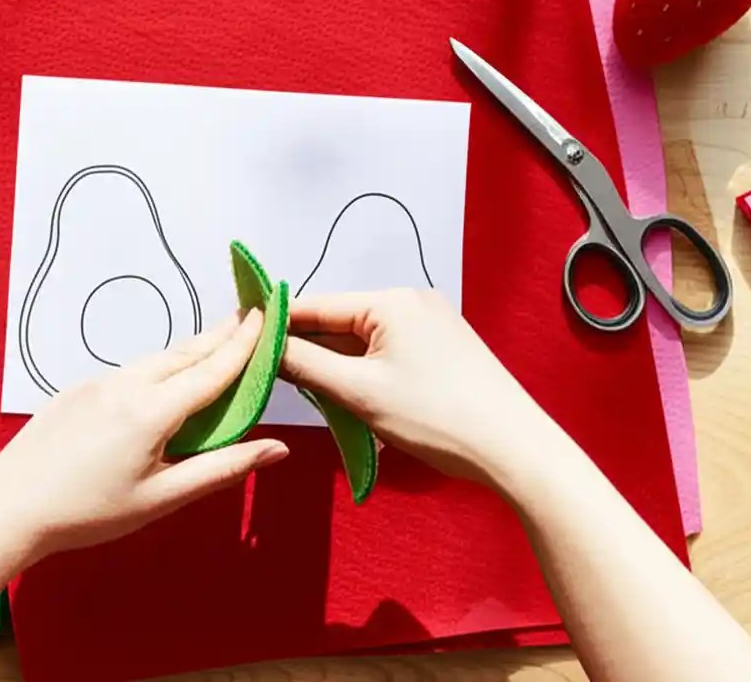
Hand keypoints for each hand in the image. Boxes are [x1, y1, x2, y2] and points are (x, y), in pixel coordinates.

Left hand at [0, 310, 288, 559]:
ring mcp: (95, 384)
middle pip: (184, 354)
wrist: (8, 509)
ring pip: (154, 360)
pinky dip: (157, 367)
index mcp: (150, 411)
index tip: (265, 316)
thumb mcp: (162, 498)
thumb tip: (277, 448)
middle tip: (249, 317)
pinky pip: (127, 371)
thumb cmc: (86, 513)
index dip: (243, 344)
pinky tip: (163, 378)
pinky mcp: (75, 392)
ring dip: (189, 351)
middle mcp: (124, 386)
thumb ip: (222, 468)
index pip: (211, 369)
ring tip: (215, 345)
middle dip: (219, 336)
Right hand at [280, 289, 569, 486]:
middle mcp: (411, 302)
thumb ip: (305, 364)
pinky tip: (340, 394)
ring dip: (329, 365)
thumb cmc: (437, 417)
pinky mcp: (439, 351)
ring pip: (358, 341)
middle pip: (337, 322)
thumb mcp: (359, 391)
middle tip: (258, 371)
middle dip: (302, 348)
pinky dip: (357, 372)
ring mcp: (429, 326)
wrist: (514, 449)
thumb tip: (262, 346)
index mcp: (392, 301)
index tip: (236, 337)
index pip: (316, 305)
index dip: (275, 323)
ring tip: (294, 387)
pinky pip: (382, 354)